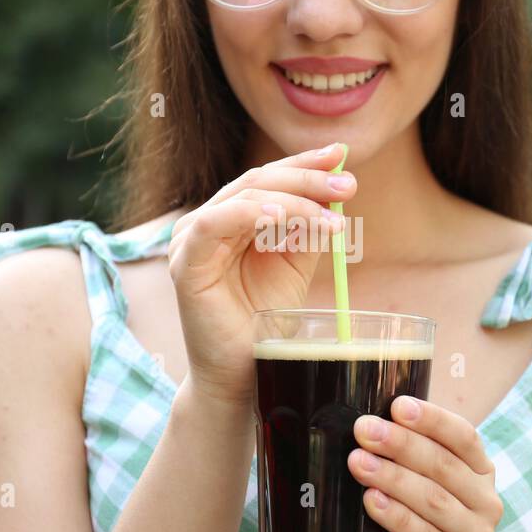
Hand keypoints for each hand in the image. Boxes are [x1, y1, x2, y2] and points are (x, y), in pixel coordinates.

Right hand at [168, 142, 354, 405]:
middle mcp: (209, 221)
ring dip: (292, 200)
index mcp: (233, 218)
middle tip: (347, 185)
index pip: (269, 178)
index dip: (305, 163)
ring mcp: (191, 239)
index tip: (342, 156)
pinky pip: (213, 223)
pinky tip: (282, 217)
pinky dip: (250, 214)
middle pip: (259, 181)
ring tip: (332, 214)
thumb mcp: (296, 266)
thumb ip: (309, 228)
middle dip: (307, 179)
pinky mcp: (184, 262)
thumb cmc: (266, 323)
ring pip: (244, 197)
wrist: (244, 376)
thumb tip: (336, 188)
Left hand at [348, 396, 502, 531]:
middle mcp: (486, 501)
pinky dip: (396, 517)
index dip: (432, 419)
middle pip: (444, 465)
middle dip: (401, 444)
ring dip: (393, 478)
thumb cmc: (424, 529)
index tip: (398, 405)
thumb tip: (365, 424)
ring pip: (433, 500)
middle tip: (364, 430)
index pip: (463, 436)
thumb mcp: (423, 488)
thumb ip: (408, 459)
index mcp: (480, 472)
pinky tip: (372, 502)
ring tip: (358, 463)